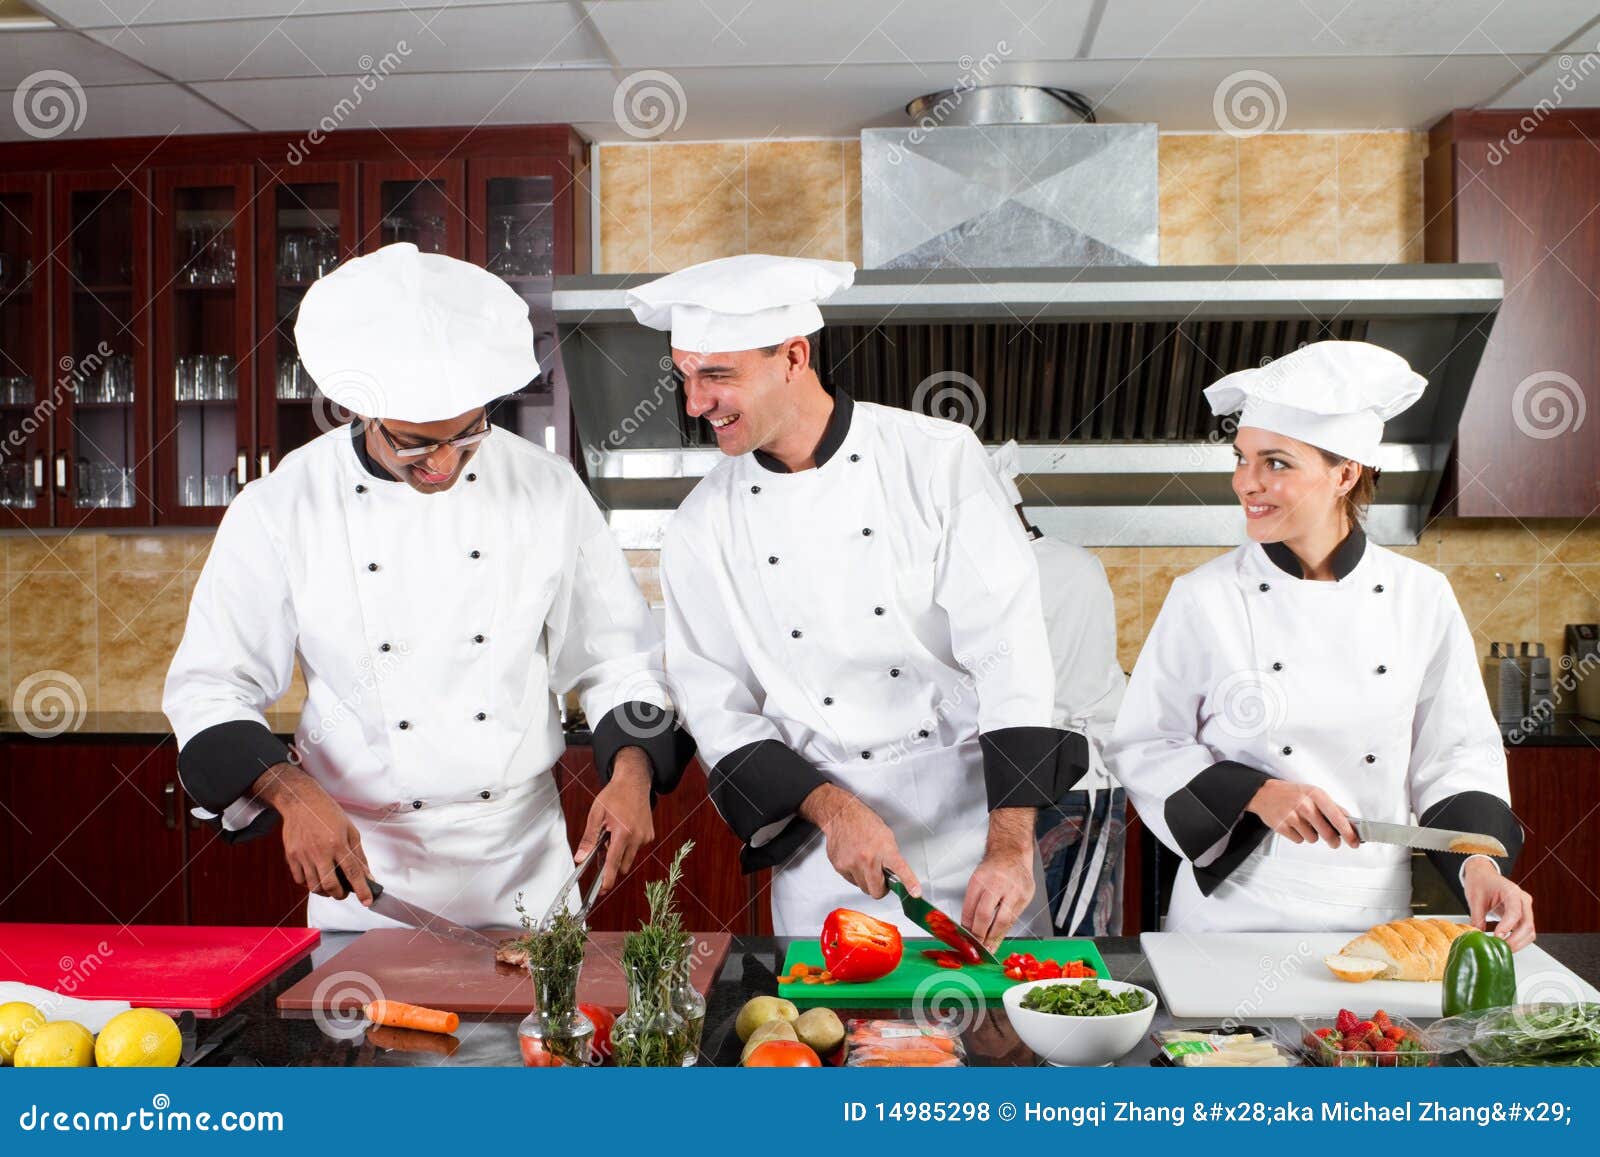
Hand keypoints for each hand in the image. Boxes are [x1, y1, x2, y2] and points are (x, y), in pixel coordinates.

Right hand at [251, 762, 372, 903]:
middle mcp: (320, 851)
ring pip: (314, 886)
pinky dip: (310, 884)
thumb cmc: (328, 814)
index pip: (353, 872)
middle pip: (330, 885)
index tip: (367, 901)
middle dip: (340, 894)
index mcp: (338, 843)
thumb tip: (367, 876)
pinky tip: (316, 876)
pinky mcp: (291, 856)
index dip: (361, 890)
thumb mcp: (350, 831)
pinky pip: (300, 880)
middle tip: (345, 892)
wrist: (302, 802)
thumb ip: (359, 855)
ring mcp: (304, 855)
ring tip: (331, 885)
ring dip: (325, 892)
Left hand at [575, 748, 653, 892]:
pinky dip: (628, 845)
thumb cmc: (614, 796)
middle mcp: (637, 837)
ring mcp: (646, 837)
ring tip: (612, 833)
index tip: (602, 891)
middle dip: (611, 863)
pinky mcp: (650, 835)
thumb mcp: (596, 814)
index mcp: (623, 832)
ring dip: (619, 853)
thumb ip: (589, 839)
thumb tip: (580, 859)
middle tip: (602, 847)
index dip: (607, 879)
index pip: (613, 862)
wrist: (634, 782)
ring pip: (629, 857)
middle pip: (622, 865)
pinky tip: (624, 828)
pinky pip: (636, 848)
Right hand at [799, 783, 919, 899]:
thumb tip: (895, 874)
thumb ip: (891, 856)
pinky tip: (854, 861)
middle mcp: (868, 858)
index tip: (916, 893)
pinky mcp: (840, 866)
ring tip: (865, 864)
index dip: (909, 883)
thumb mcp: (886, 836)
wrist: (841, 814)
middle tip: (880, 878)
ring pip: (863, 888)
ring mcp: (852, 864)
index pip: (900, 869)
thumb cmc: (864, 822)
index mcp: (884, 849)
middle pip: (877, 891)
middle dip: (880, 888)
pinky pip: (851, 881)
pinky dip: (855, 875)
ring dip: (867, 881)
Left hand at [961, 808, 1036, 951]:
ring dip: (995, 937)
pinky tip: (999, 937)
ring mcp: (1015, 890)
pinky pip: (1014, 918)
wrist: (1012, 853)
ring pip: (1004, 920)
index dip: (969, 927)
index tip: (966, 939)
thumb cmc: (992, 868)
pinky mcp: (1026, 896)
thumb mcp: (975, 881)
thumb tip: (967, 927)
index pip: (972, 908)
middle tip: (978, 948)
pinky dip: (1005, 929)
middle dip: (982, 935)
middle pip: (988, 915)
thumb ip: (971, 904)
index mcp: (981, 879)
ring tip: (989, 948)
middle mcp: (998, 884)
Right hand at [1246, 779, 1359, 847]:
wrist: (1263, 793)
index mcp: (1316, 794)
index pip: (1337, 817)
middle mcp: (1304, 805)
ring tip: (1304, 824)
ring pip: (1313, 838)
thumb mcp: (1313, 793)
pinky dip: (1298, 836)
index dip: (1348, 832)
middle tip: (1334, 842)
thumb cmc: (1291, 793)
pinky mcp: (1281, 826)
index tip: (1354, 841)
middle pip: (1327, 833)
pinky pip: (1299, 840)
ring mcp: (1292, 816)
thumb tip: (1349, 821)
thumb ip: (1331, 806)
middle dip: (1333, 840)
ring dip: (1312, 835)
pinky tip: (1293, 826)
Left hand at [1464, 856, 1535, 950]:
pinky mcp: (1523, 917)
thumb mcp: (1475, 898)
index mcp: (1512, 891)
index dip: (1508, 926)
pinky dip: (1518, 941)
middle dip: (1514, 939)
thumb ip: (1476, 918)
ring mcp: (1525, 909)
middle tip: (1500, 948)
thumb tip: (1477, 936)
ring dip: (1518, 943)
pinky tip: (1505, 944)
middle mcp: (1523, 900)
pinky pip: (1526, 932)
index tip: (1497, 936)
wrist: (1483, 876)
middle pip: (1527, 924)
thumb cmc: (1481, 882)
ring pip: (1530, 931)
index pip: (1515, 911)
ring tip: (1501, 949)